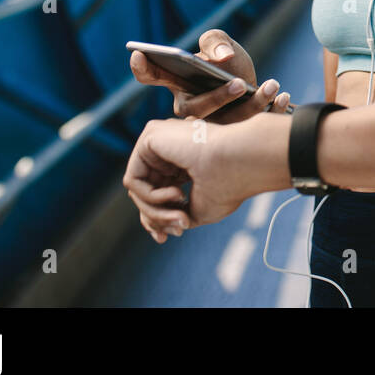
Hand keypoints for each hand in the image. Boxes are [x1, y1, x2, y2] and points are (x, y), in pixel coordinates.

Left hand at [122, 117, 254, 240]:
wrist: (242, 162)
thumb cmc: (229, 185)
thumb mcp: (197, 209)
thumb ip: (172, 215)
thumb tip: (151, 224)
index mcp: (184, 159)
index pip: (157, 190)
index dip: (157, 218)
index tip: (165, 239)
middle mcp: (170, 147)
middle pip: (144, 191)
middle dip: (157, 217)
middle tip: (180, 227)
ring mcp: (160, 140)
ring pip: (138, 188)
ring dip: (156, 211)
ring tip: (182, 216)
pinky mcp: (150, 136)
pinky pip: (133, 179)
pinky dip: (151, 197)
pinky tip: (178, 194)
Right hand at [129, 28, 290, 122]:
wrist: (254, 80)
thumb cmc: (229, 61)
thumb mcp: (222, 42)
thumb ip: (215, 40)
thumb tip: (220, 57)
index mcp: (177, 83)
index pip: (152, 75)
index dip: (143, 68)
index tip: (138, 54)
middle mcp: (190, 108)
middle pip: (195, 110)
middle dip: (217, 97)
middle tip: (237, 83)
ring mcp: (212, 125)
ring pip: (227, 122)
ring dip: (252, 104)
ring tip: (272, 85)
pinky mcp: (237, 135)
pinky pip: (253, 127)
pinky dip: (272, 110)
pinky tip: (284, 95)